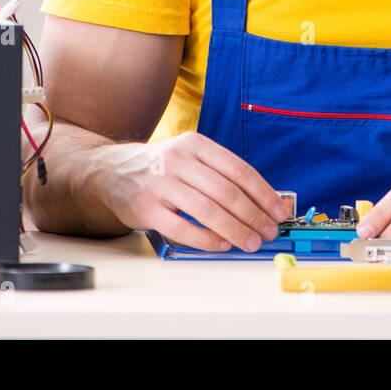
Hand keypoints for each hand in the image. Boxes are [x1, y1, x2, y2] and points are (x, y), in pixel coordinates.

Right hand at [93, 132, 288, 251]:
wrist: (112, 170)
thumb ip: (221, 174)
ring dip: (234, 230)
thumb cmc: (162, 167)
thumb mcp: (191, 156)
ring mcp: (161, 184)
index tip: (278, 212)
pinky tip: (222, 244)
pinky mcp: (146, 208)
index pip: (239, 170)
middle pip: (226, 192)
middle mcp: (178, 160)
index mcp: (196, 145)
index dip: (263, 193)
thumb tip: (262, 202)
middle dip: (253, 215)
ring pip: (207, 210)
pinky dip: (206, 239)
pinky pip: (182, 228)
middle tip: (268, 232)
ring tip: (250, 242)